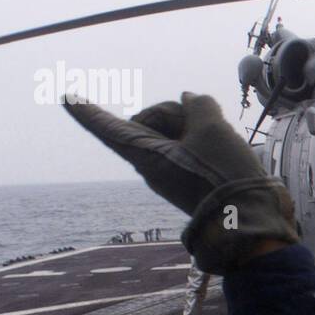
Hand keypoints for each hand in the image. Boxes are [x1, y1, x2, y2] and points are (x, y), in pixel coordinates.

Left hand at [63, 92, 297, 272]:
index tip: (66, 98)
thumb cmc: (223, 174)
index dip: (89, 111)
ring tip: (218, 140)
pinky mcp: (187, 175)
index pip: (109, 128)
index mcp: (146, 156)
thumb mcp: (213, 127)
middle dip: (171, 113)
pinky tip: (222, 143)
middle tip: (198, 126)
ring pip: (172, 131)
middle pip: (149, 121)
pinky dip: (201, 136)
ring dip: (192, 124)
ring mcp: (170, 170)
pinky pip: (187, 145)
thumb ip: (198, 105)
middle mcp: (151, 165)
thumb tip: (190, 102)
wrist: (247, 216)